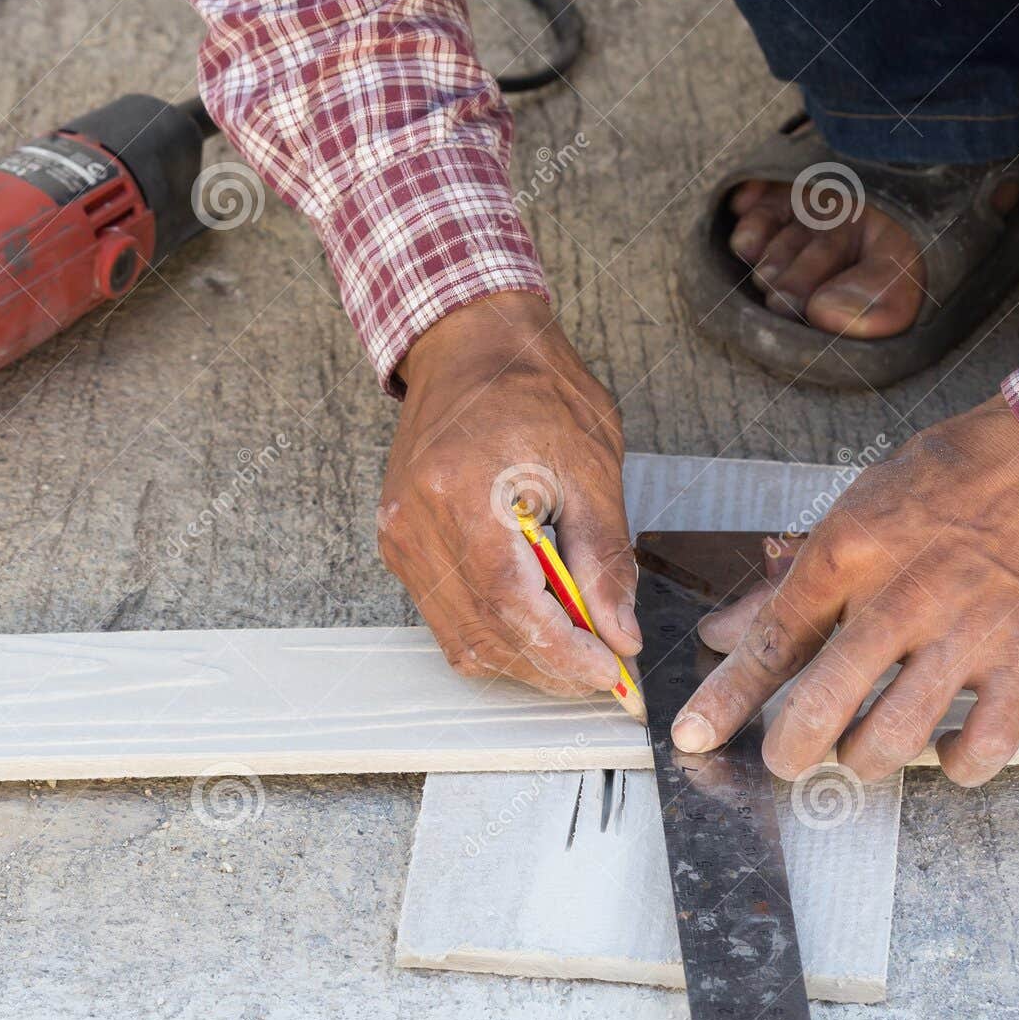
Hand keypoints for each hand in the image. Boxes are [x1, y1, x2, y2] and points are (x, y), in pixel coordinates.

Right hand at [378, 292, 640, 699]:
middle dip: (550, 665)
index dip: (562, 653)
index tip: (609, 673)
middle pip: (483, 633)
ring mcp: (400, 537)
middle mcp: (418, 523)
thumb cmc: (532, 387)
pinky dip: (493, 633)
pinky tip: (535, 624)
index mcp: (463, 493)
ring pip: (461, 637)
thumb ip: (604, 556)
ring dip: (523, 657)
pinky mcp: (399, 544)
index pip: (511, 604)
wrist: (471, 346)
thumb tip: (618, 631)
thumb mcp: (591, 463)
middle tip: (605, 669)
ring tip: (576, 649)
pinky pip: (445, 616)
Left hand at [671, 396, 1018, 784]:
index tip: (695, 734)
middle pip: (824, 700)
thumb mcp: (845, 518)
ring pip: (896, 734)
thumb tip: (719, 636)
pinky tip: (941, 749)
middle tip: (785, 755)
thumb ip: (782, 589)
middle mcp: (904, 597)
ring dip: (863, 757)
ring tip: (857, 746)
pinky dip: (956, 764)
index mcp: (847, 556)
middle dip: (790, 747)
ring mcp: (968, 632)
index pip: (772, 641)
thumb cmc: (940, 487)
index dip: (726, 698)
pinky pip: (986, 742)